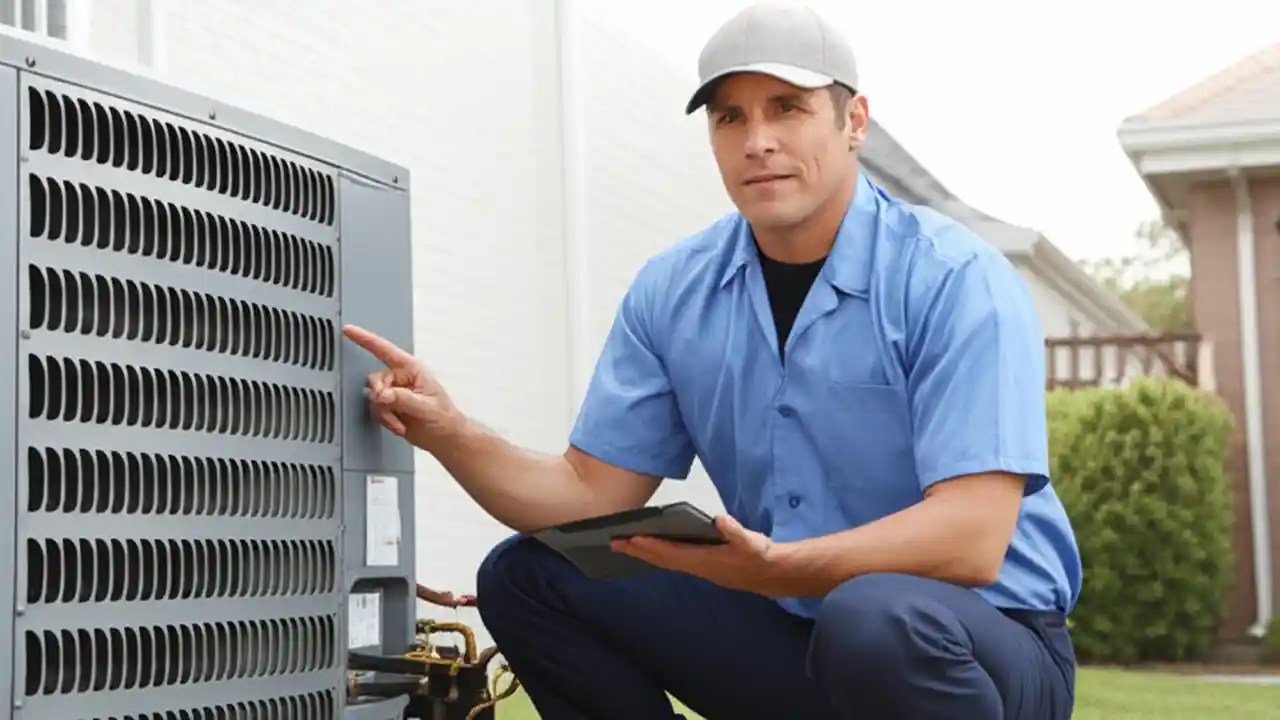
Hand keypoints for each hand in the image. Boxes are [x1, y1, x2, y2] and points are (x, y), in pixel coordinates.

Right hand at [343, 324, 461, 446]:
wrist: (444, 438)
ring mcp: (394, 393)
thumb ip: (402, 399)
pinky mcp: (389, 407)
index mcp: (412, 369)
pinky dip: (385, 420)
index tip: (349, 331)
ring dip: (385, 413)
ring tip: (401, 421)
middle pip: (375, 380)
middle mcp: (401, 378)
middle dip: (380, 397)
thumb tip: (382, 395)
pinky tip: (399, 425)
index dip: (365, 339)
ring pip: (373, 397)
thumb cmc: (444, 417)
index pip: (385, 350)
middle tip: (391, 408)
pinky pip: (375, 410)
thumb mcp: (425, 407)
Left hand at [611, 515, 788, 595]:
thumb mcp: (752, 542)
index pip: (672, 553)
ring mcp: (698, 569)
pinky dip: (658, 555)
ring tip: (625, 546)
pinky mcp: (702, 567)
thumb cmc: (759, 556)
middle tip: (614, 543)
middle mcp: (697, 567)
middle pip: (662, 559)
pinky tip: (651, 550)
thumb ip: (737, 532)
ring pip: (665, 561)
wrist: (770, 575)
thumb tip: (721, 521)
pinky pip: (673, 561)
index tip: (631, 539)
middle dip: (638, 551)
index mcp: (706, 561)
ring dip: (645, 554)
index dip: (651, 546)